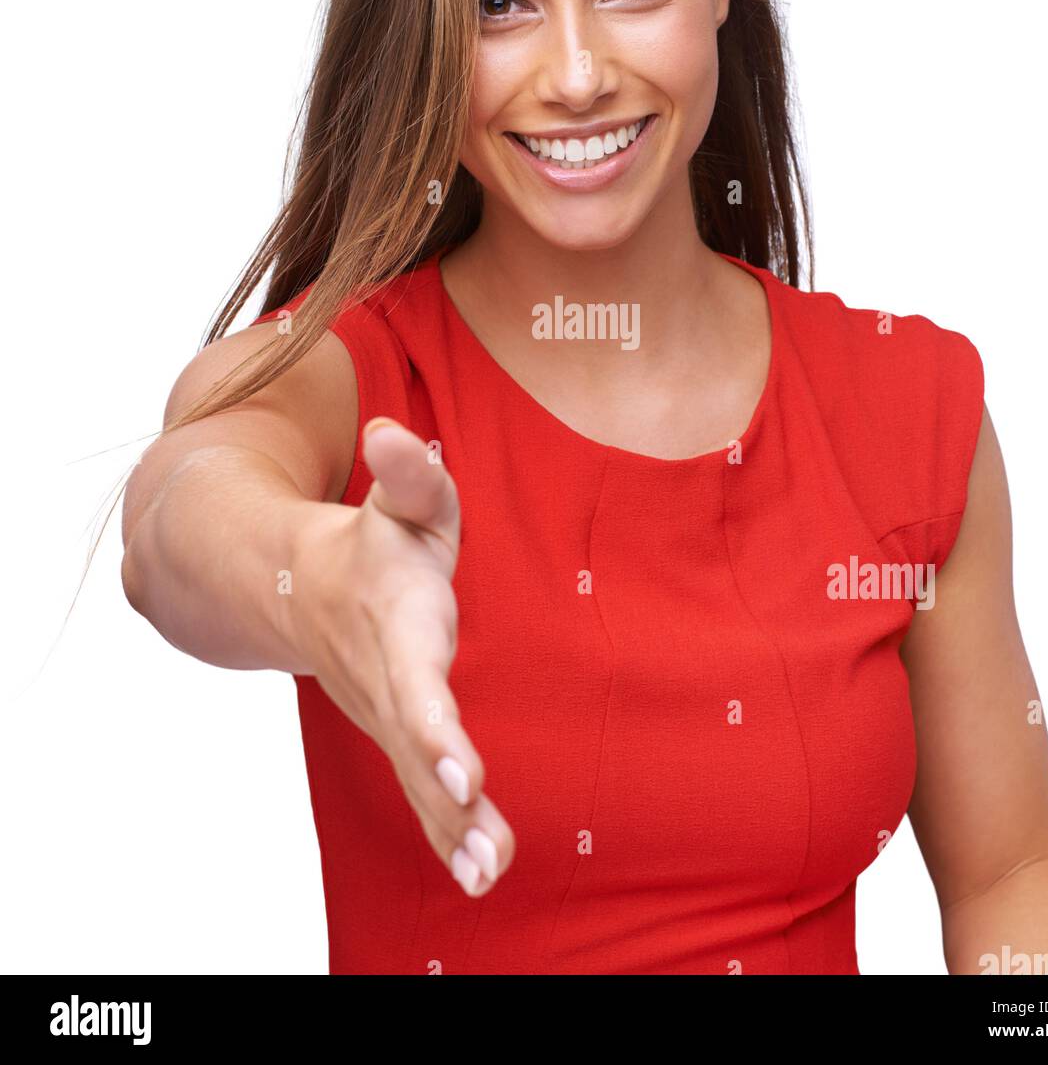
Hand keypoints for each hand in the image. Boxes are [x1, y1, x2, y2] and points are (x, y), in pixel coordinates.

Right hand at [287, 416, 513, 895]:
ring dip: (451, 832)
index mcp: (393, 625)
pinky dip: (446, 834)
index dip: (434, 729)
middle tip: (484, 851)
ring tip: (488, 877)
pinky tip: (480, 875)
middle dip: (446, 800)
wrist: (297, 587)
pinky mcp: (397, 734)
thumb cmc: (374, 542)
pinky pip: (422, 790)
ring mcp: (385, 714)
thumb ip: (410, 472)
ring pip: (417, 781)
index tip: (462, 773)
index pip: (414, 682)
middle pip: (416, 747)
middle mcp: (385, 681)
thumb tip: (395, 433)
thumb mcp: (404, 498)